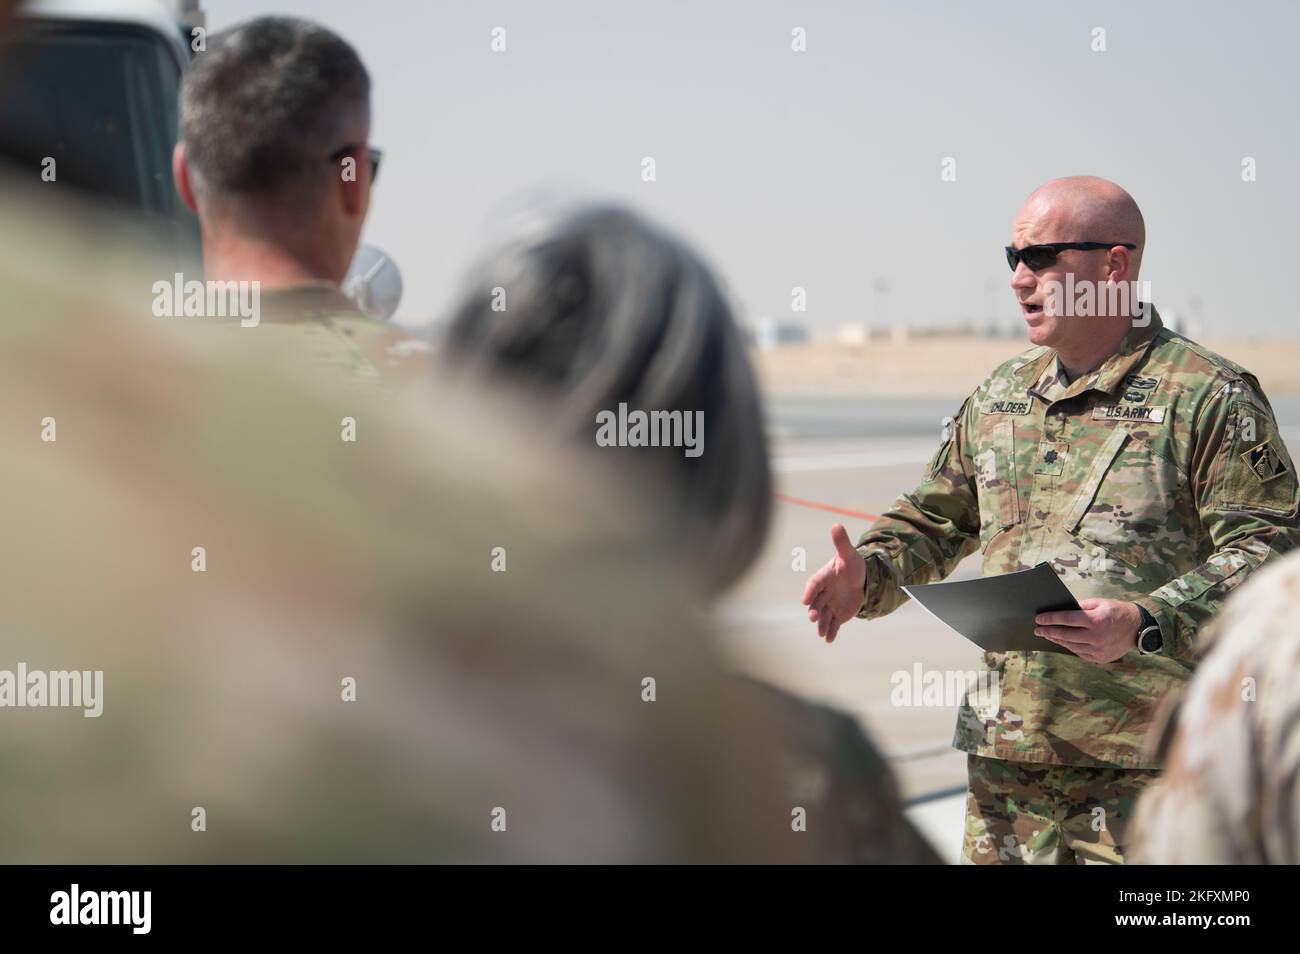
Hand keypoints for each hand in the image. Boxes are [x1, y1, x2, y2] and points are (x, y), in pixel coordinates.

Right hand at [801, 524, 867, 643]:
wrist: (861, 580)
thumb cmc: (851, 565)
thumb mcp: (849, 554)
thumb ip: (841, 542)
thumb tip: (836, 524)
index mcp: (823, 578)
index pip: (814, 585)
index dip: (810, 592)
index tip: (806, 600)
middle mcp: (824, 593)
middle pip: (816, 603)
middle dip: (814, 611)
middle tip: (814, 617)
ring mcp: (830, 605)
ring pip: (824, 616)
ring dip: (822, 624)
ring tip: (822, 633)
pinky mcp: (838, 615)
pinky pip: (833, 624)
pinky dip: (831, 632)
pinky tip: (830, 640)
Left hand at [1034, 599, 1140, 662]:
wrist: (1139, 629)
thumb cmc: (1117, 612)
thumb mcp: (1100, 603)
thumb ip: (1080, 606)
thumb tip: (1060, 609)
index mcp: (1096, 620)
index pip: (1067, 619)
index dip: (1050, 619)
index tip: (1039, 618)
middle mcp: (1097, 637)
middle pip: (1065, 635)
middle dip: (1048, 631)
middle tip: (1037, 629)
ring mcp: (1099, 650)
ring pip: (1071, 646)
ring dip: (1057, 640)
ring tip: (1048, 635)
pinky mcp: (1100, 658)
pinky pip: (1079, 653)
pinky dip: (1069, 646)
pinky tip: (1062, 641)